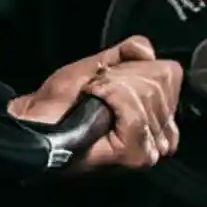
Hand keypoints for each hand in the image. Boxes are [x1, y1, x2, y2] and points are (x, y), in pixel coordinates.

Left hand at [8, 36, 182, 170]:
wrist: (35, 125)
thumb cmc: (59, 102)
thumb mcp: (98, 65)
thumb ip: (128, 51)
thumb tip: (148, 51)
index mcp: (156, 114)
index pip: (170, 73)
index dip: (135, 68)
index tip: (106, 80)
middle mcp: (159, 136)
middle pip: (160, 83)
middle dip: (124, 79)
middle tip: (97, 92)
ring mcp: (149, 149)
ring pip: (147, 96)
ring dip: (114, 90)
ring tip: (95, 102)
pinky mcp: (134, 155)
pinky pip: (136, 113)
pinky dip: (113, 100)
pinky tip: (96, 105)